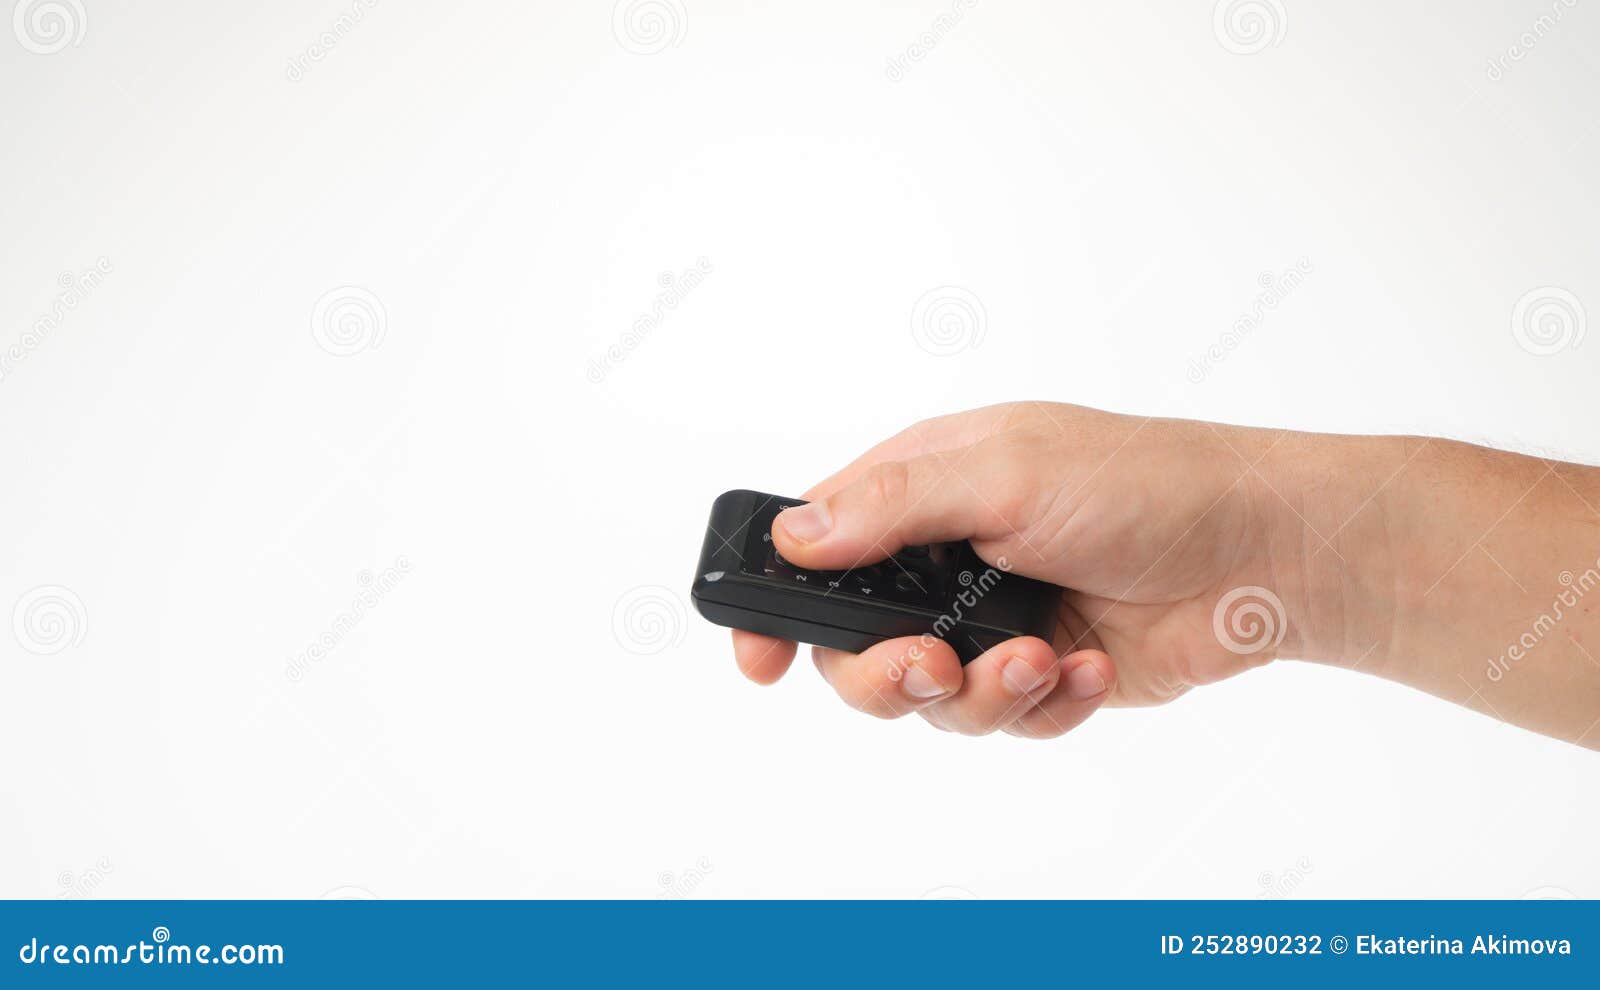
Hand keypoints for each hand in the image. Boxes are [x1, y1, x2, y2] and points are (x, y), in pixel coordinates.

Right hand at [731, 402, 1322, 737]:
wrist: (1264, 553)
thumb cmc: (1147, 483)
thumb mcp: (1010, 472)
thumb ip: (897, 505)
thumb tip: (795, 534)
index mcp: (923, 490)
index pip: (814, 547)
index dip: (775, 604)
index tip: (760, 658)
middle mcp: (947, 558)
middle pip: (857, 647)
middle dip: (887, 672)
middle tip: (931, 666)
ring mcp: (994, 619)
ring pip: (930, 700)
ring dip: (981, 692)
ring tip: (1040, 659)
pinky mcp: (1043, 674)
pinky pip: (1006, 721)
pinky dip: (1046, 704)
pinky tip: (1090, 666)